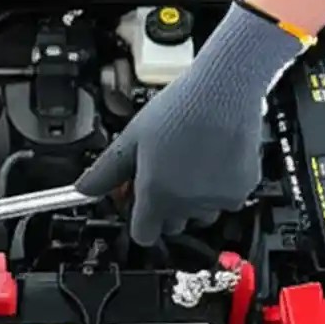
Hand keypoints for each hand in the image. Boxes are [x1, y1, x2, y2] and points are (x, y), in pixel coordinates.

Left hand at [76, 3, 305, 245]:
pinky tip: (213, 161)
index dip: (139, 219)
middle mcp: (186, 203)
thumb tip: (84, 189)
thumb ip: (106, 170)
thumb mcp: (132, 137)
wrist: (224, 89)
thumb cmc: (179, 108)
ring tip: (191, 163)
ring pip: (200, 214)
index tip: (140, 203)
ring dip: (194, 200)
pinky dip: (220, 188)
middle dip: (166, 208)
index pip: (143, 234)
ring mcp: (215, 199)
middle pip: (171, 225)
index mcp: (156, 194)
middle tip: (166, 175)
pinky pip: (227, 201)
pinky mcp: (240, 191)